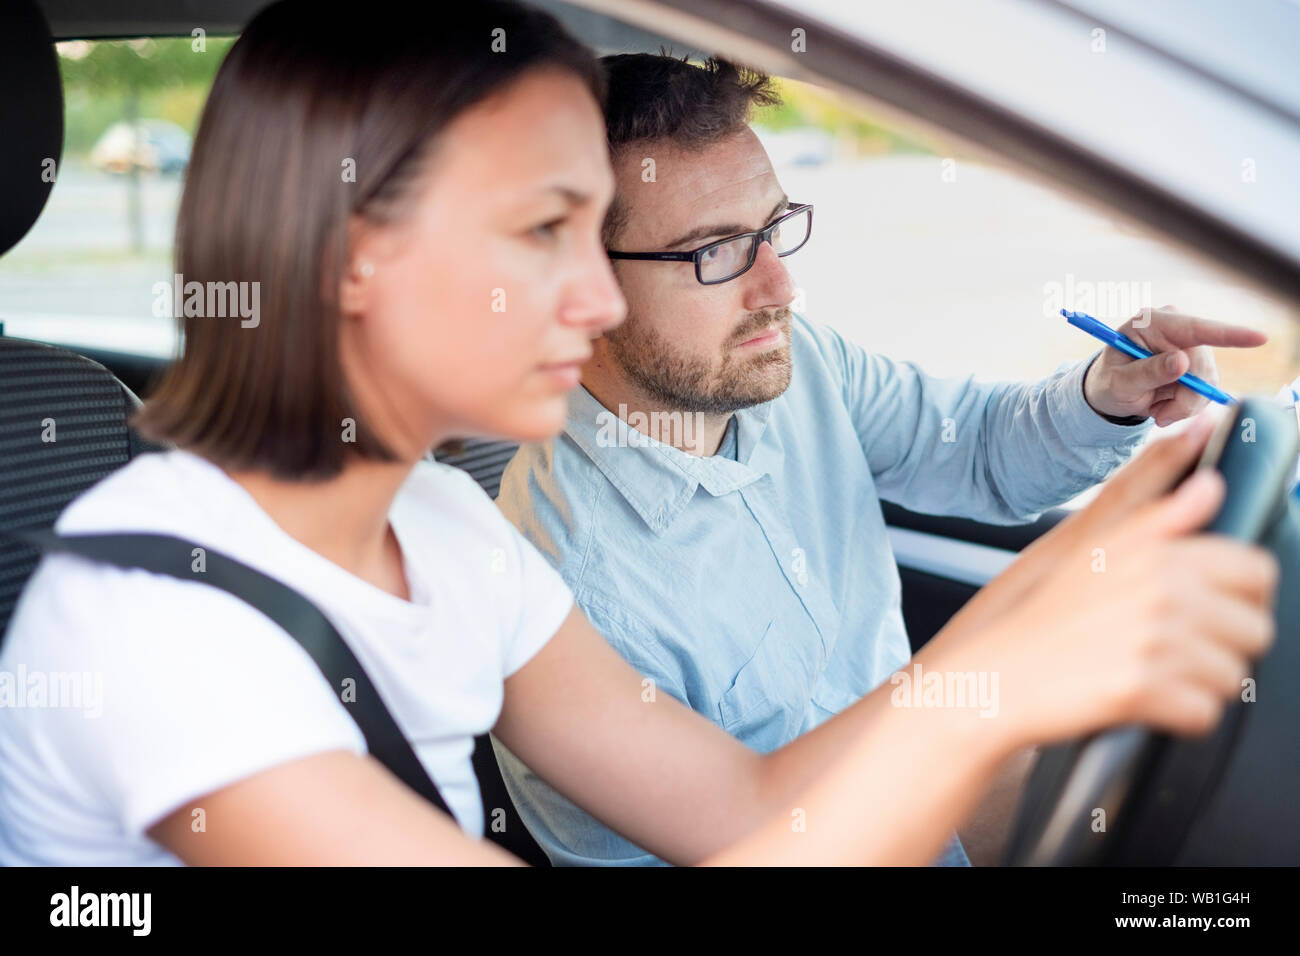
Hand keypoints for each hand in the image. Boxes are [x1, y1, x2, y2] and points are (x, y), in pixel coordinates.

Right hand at [927, 415, 1277, 747]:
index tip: (1211, 610)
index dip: (1240, 597)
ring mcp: (1151, 640)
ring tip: (1150, 673)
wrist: (996, 677)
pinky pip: (1205, 715)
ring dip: (1199, 685)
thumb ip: (1161, 516)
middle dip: (1223, 647)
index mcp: (1155, 552)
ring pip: (1233, 676)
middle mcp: (1159, 590)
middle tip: (1172, 649)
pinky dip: (1179, 717)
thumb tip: (1210, 485)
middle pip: (1255, 629)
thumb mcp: (1095, 551)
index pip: (1256, 570)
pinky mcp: (1141, 688)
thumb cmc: (1042, 619)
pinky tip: (1144, 701)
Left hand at [1082, 305, 1266, 425]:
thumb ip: (1148, 372)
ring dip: (1183, 405)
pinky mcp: (1199, 365)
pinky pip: (1206, 393)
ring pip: (1207, 383)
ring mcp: (1190, 346)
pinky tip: (1165, 407)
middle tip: (1160, 416)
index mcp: (1151, 323)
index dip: (1228, 334)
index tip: (1259, 339)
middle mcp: (1175, 328)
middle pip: (1202, 365)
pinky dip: (1186, 407)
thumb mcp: (1120, 382)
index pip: (1194, 328)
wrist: (1110, 393)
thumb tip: (1182, 361)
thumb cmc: (1109, 382)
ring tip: (1157, 410)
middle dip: (1184, 397)